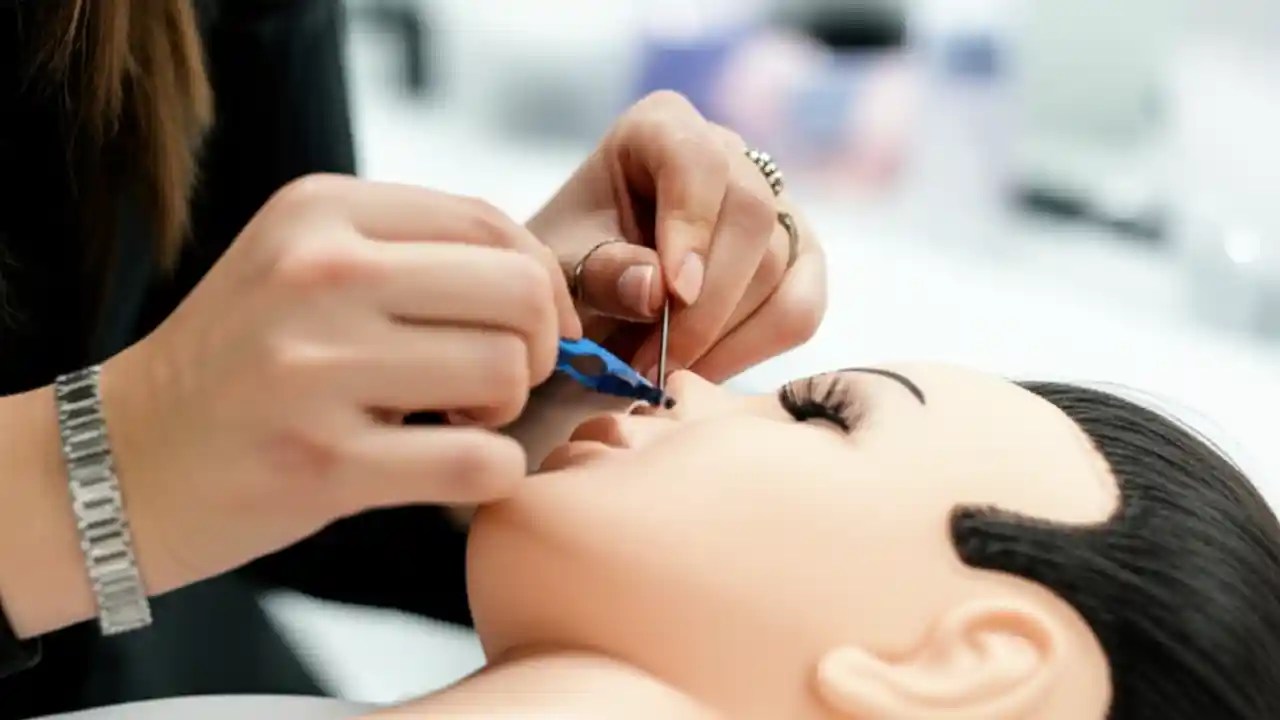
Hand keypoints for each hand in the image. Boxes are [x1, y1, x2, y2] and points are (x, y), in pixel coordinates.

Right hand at [101, 174, 579, 594]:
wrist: (120, 462)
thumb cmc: (241, 363)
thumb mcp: (303, 265)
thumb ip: (412, 253)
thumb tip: (546, 283)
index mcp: (319, 212)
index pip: (487, 220)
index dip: (540, 281)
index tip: (536, 328)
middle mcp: (317, 274)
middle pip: (518, 293)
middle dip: (537, 346)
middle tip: (497, 381)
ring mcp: (315, 369)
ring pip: (507, 372)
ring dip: (506, 412)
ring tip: (456, 421)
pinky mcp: (322, 463)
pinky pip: (479, 462)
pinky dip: (495, 474)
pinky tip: (456, 470)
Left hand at [527, 90, 826, 382]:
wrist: (587, 302)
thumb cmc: (569, 269)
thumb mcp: (562, 269)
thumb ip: (601, 271)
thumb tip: (658, 288)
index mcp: (661, 127)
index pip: (698, 161)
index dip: (691, 226)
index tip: (671, 295)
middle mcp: (728, 153)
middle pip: (751, 214)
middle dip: (707, 303)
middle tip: (653, 362)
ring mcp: (773, 204)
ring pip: (779, 266)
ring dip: (721, 336)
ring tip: (661, 372)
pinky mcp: (797, 258)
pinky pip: (800, 307)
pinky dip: (754, 350)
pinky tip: (702, 371)